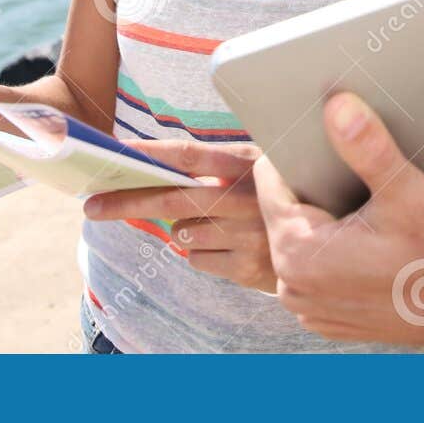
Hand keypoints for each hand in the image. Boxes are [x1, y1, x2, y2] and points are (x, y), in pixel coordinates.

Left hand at [83, 141, 274, 291]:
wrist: (332, 242)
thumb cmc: (282, 195)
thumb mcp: (260, 167)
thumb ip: (216, 167)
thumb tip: (154, 167)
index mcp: (247, 163)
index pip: (187, 154)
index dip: (147, 153)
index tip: (112, 153)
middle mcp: (247, 198)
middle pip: (171, 199)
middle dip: (125, 202)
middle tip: (91, 206)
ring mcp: (248, 236)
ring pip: (182, 233)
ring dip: (182, 228)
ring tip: (214, 222)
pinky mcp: (247, 269)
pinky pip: (197, 259)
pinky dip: (200, 252)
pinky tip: (227, 244)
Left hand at [254, 92, 423, 348]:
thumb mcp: (409, 193)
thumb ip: (368, 148)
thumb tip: (338, 106)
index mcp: (299, 255)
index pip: (271, 184)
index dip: (295, 155)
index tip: (322, 138)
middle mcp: (294, 288)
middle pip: (285, 212)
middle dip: (312, 188)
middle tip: (353, 172)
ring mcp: (312, 307)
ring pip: (300, 240)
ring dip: (324, 220)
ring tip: (364, 206)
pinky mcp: (331, 317)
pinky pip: (317, 270)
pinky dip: (335, 252)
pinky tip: (370, 241)